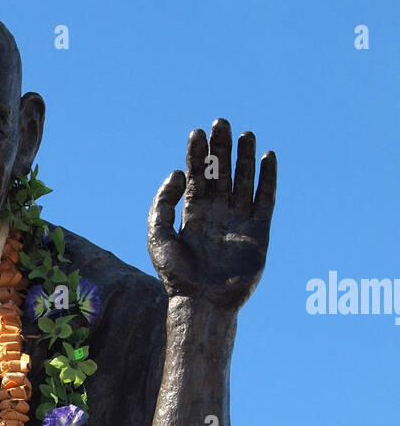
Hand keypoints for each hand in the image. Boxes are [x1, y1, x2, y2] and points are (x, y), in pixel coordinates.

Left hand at [148, 119, 275, 309]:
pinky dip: (268, 179)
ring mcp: (238, 223)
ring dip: (245, 158)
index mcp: (193, 216)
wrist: (202, 302)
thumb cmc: (176, 274)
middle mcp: (217, 216)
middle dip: (221, 149)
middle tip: (222, 123)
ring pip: (244, 182)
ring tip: (245, 134)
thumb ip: (163, 202)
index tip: (197, 131)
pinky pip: (266, 200)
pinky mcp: (259, 233)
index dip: (197, 154)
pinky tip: (268, 157)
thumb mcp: (158, 234)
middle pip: (221, 175)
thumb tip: (178, 172)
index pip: (197, 177)